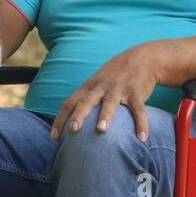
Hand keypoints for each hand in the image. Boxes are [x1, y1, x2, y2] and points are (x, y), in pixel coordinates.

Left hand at [50, 44, 164, 141]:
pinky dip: (141, 124)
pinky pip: (138, 110)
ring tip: (101, 130)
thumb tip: (70, 123)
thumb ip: (85, 98)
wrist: (142, 58)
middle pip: (86, 101)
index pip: (70, 103)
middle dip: (79, 115)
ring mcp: (119, 89)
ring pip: (110, 103)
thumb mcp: (97, 82)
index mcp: (89, 87)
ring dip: (105, 116)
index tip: (53, 137)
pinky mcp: (136, 92)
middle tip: (72, 130)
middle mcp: (101, 87)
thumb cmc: (115, 75)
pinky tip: (142, 139)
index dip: (60, 119)